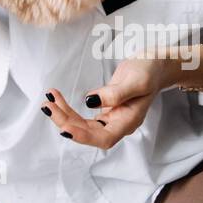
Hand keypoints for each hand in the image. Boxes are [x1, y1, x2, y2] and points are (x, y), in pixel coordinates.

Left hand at [41, 56, 169, 148]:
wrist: (154, 65)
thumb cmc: (149, 72)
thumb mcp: (136, 80)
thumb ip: (115, 93)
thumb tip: (90, 101)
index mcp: (129, 121)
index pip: (104, 138)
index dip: (84, 136)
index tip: (64, 128)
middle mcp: (118, 124)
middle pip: (89, 132)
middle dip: (66, 121)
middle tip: (48, 107)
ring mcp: (111, 118)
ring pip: (83, 124)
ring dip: (64, 114)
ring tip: (49, 100)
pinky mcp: (105, 109)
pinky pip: (83, 114)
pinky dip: (68, 108)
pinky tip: (57, 99)